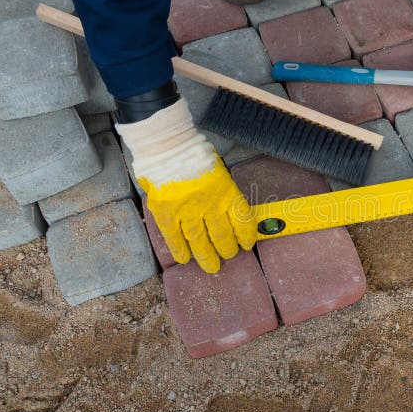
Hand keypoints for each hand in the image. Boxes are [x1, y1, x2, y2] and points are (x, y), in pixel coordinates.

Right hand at [117, 98, 255, 272]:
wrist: (168, 146)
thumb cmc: (195, 154)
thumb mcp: (219, 171)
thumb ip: (224, 192)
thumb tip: (232, 212)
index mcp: (226, 192)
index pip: (242, 221)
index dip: (246, 236)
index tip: (247, 244)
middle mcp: (209, 205)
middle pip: (222, 235)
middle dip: (227, 249)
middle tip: (228, 256)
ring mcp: (187, 212)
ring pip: (200, 241)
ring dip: (206, 256)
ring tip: (212, 266)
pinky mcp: (166, 214)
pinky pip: (174, 238)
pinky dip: (180, 250)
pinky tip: (185, 259)